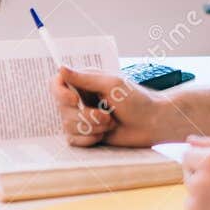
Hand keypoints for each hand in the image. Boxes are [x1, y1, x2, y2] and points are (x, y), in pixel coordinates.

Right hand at [52, 66, 170, 147]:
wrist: (153, 124)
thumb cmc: (137, 100)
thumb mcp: (111, 84)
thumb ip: (84, 78)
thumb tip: (60, 68)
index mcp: (84, 82)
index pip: (56, 84)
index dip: (60, 94)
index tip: (75, 101)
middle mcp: (80, 99)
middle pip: (62, 109)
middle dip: (86, 116)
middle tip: (108, 116)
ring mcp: (82, 118)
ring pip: (67, 126)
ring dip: (91, 127)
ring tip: (110, 124)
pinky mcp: (86, 135)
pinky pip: (73, 140)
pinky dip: (89, 139)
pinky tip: (104, 135)